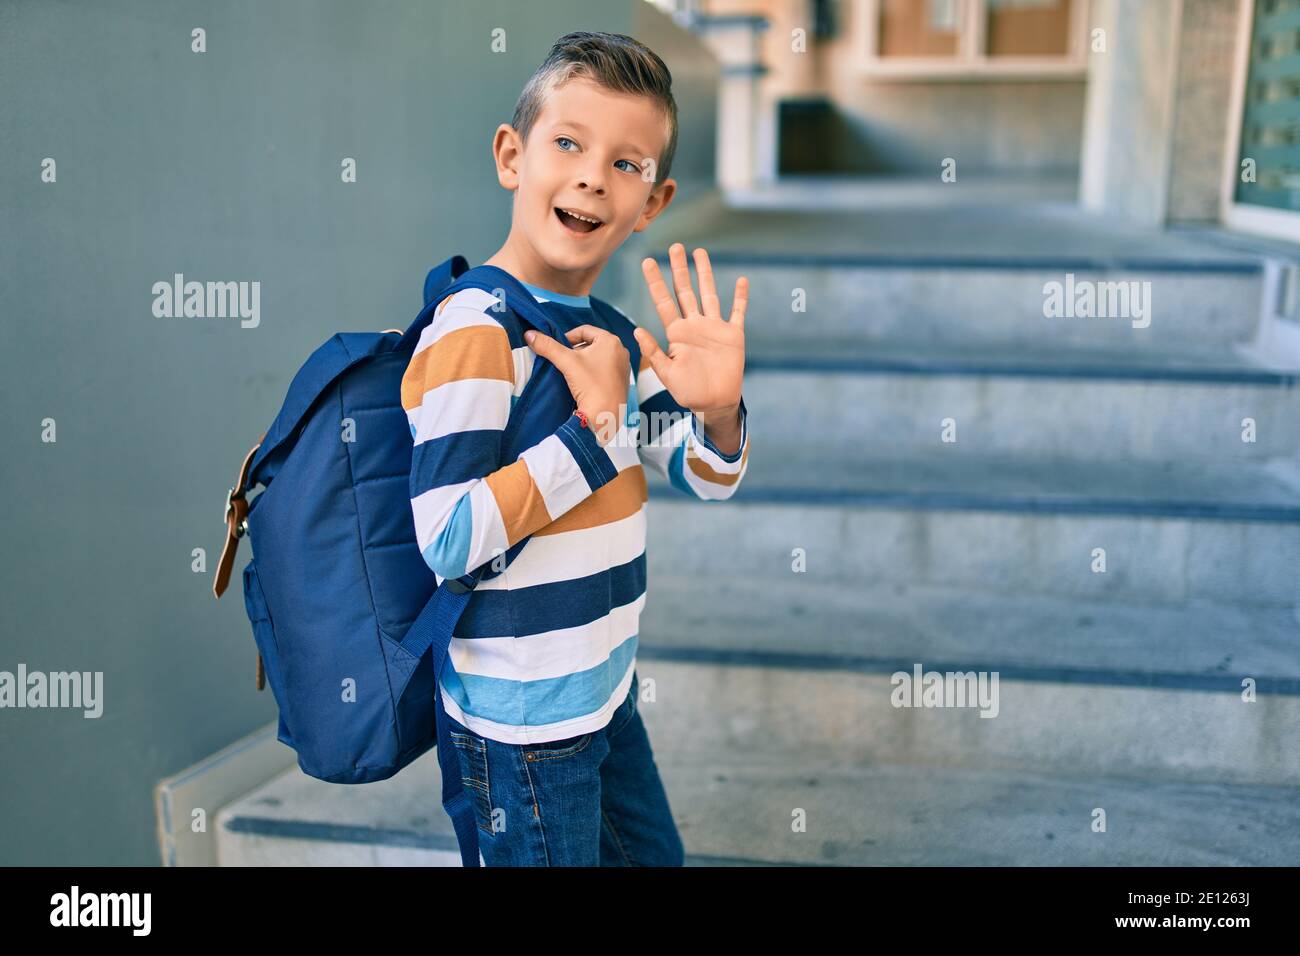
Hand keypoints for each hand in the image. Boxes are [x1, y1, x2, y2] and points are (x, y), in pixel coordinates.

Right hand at [524, 325, 629, 445]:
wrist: (604, 416)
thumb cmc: (590, 386)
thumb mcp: (566, 362)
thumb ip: (547, 346)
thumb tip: (529, 335)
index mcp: (611, 341)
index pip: (584, 330)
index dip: (568, 336)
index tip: (559, 348)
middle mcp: (621, 351)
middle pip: (592, 343)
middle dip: (576, 350)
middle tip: (564, 361)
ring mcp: (623, 366)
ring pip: (598, 356)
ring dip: (584, 360)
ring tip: (573, 372)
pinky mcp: (622, 380)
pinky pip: (605, 369)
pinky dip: (594, 371)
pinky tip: (584, 382)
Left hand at [635, 244, 745, 418]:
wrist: (714, 404)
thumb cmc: (688, 392)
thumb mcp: (666, 374)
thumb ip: (653, 352)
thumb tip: (637, 329)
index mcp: (676, 333)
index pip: (663, 302)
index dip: (655, 282)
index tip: (647, 262)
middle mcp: (694, 325)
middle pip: (685, 291)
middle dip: (680, 269)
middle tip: (675, 246)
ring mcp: (714, 328)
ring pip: (709, 294)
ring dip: (705, 273)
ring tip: (699, 252)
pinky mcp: (732, 334)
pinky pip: (737, 311)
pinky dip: (740, 297)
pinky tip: (741, 280)